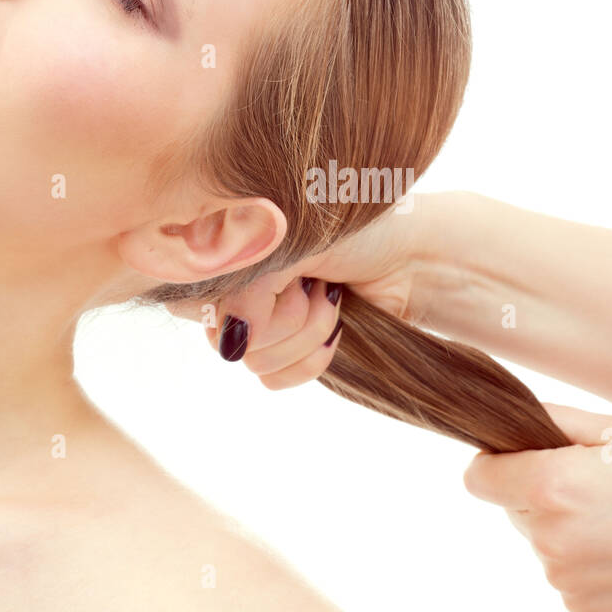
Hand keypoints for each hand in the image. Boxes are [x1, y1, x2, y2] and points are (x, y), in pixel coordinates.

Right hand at [165, 193, 437, 386]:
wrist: (409, 256)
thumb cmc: (355, 231)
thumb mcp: (292, 247)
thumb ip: (247, 289)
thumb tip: (230, 344)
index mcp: (225, 248)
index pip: (201, 298)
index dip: (251, 300)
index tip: (288, 276)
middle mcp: (232, 286)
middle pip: (228, 335)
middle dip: (289, 315)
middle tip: (316, 282)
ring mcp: (258, 321)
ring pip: (256, 362)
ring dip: (308, 331)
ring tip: (330, 296)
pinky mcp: (283, 351)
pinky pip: (272, 380)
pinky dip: (311, 357)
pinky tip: (336, 326)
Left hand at [462, 402, 611, 611]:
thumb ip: (561, 423)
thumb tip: (519, 417)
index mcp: (550, 486)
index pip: (478, 477)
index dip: (500, 463)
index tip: (532, 457)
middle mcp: (547, 538)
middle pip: (515, 508)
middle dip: (546, 492)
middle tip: (606, 481)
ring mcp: (565, 579)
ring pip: (543, 541)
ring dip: (571, 526)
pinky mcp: (586, 609)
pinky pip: (568, 572)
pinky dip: (590, 560)